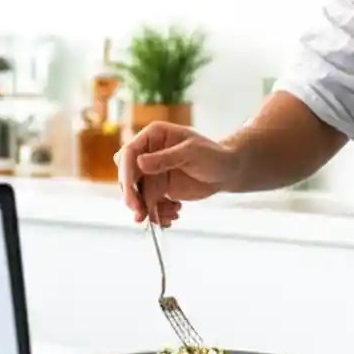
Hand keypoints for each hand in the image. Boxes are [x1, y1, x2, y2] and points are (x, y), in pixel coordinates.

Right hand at [115, 121, 241, 226]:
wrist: (227, 171)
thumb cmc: (213, 154)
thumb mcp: (191, 153)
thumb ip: (166, 158)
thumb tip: (139, 162)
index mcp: (154, 136)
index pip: (129, 153)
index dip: (125, 174)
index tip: (131, 194)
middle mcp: (148, 153)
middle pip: (128, 175)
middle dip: (132, 196)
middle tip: (140, 214)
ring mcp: (153, 172)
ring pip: (138, 194)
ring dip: (146, 209)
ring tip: (165, 217)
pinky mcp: (159, 188)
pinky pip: (150, 204)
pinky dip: (158, 213)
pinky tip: (174, 216)